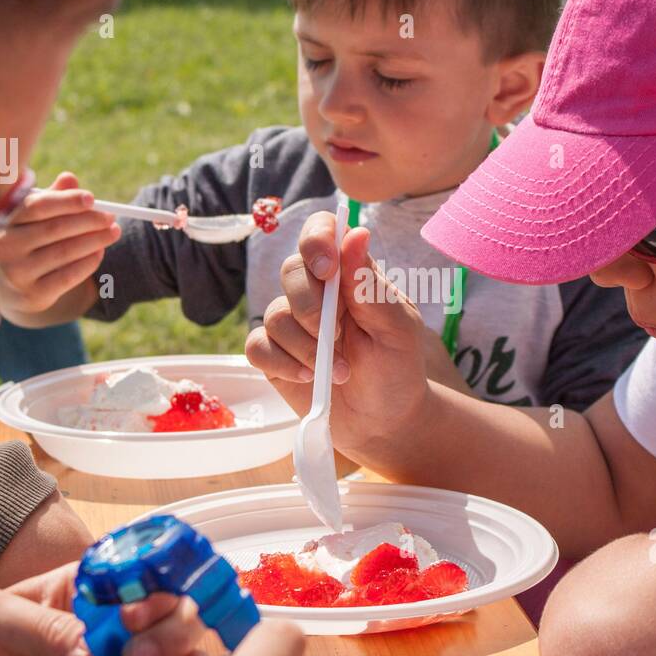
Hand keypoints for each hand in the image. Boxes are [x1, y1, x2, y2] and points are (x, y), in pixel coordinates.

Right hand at [0, 172, 118, 315]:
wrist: (11, 289)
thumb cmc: (28, 244)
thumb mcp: (34, 222)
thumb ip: (52, 199)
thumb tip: (70, 178)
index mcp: (6, 223)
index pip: (38, 207)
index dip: (66, 201)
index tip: (92, 199)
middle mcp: (6, 247)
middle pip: (55, 229)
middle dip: (88, 221)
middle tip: (111, 217)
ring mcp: (17, 273)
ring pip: (65, 252)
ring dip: (95, 241)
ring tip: (113, 232)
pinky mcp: (33, 294)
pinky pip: (68, 276)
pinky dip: (88, 262)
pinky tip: (100, 253)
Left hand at [0, 562, 208, 655]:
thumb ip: (38, 625)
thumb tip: (88, 647)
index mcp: (87, 589)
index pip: (139, 567)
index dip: (152, 575)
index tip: (134, 602)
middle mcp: (116, 622)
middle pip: (175, 603)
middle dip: (170, 616)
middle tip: (133, 643)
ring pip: (186, 644)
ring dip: (177, 647)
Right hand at [244, 211, 432, 458]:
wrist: (385, 422)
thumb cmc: (397, 369)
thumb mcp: (398, 329)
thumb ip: (371, 286)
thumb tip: (356, 233)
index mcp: (348, 275)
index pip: (321, 233)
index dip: (316, 239)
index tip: (327, 268)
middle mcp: (316, 293)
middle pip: (291, 271)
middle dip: (311, 306)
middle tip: (337, 336)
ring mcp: (293, 324)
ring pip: (274, 314)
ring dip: (305, 346)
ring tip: (339, 371)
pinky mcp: (275, 356)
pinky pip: (258, 347)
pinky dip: (283, 363)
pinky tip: (309, 378)